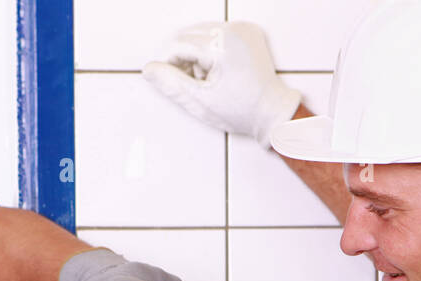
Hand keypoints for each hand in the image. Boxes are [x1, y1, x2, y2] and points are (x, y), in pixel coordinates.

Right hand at [142, 21, 300, 147]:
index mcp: (221, 46)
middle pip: (188, 35)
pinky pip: (217, 34)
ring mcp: (242, 29)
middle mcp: (233, 30)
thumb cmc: (241, 111)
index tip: (171, 82)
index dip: (168, 64)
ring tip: (208, 78)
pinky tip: (219, 69)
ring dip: (195, 53)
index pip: (178, 44)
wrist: (271, 112)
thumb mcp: (199, 102)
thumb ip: (171, 84)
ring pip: (200, 33)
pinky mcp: (247, 31)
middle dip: (183, 58)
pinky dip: (211, 49)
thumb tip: (149, 70)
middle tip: (193, 84)